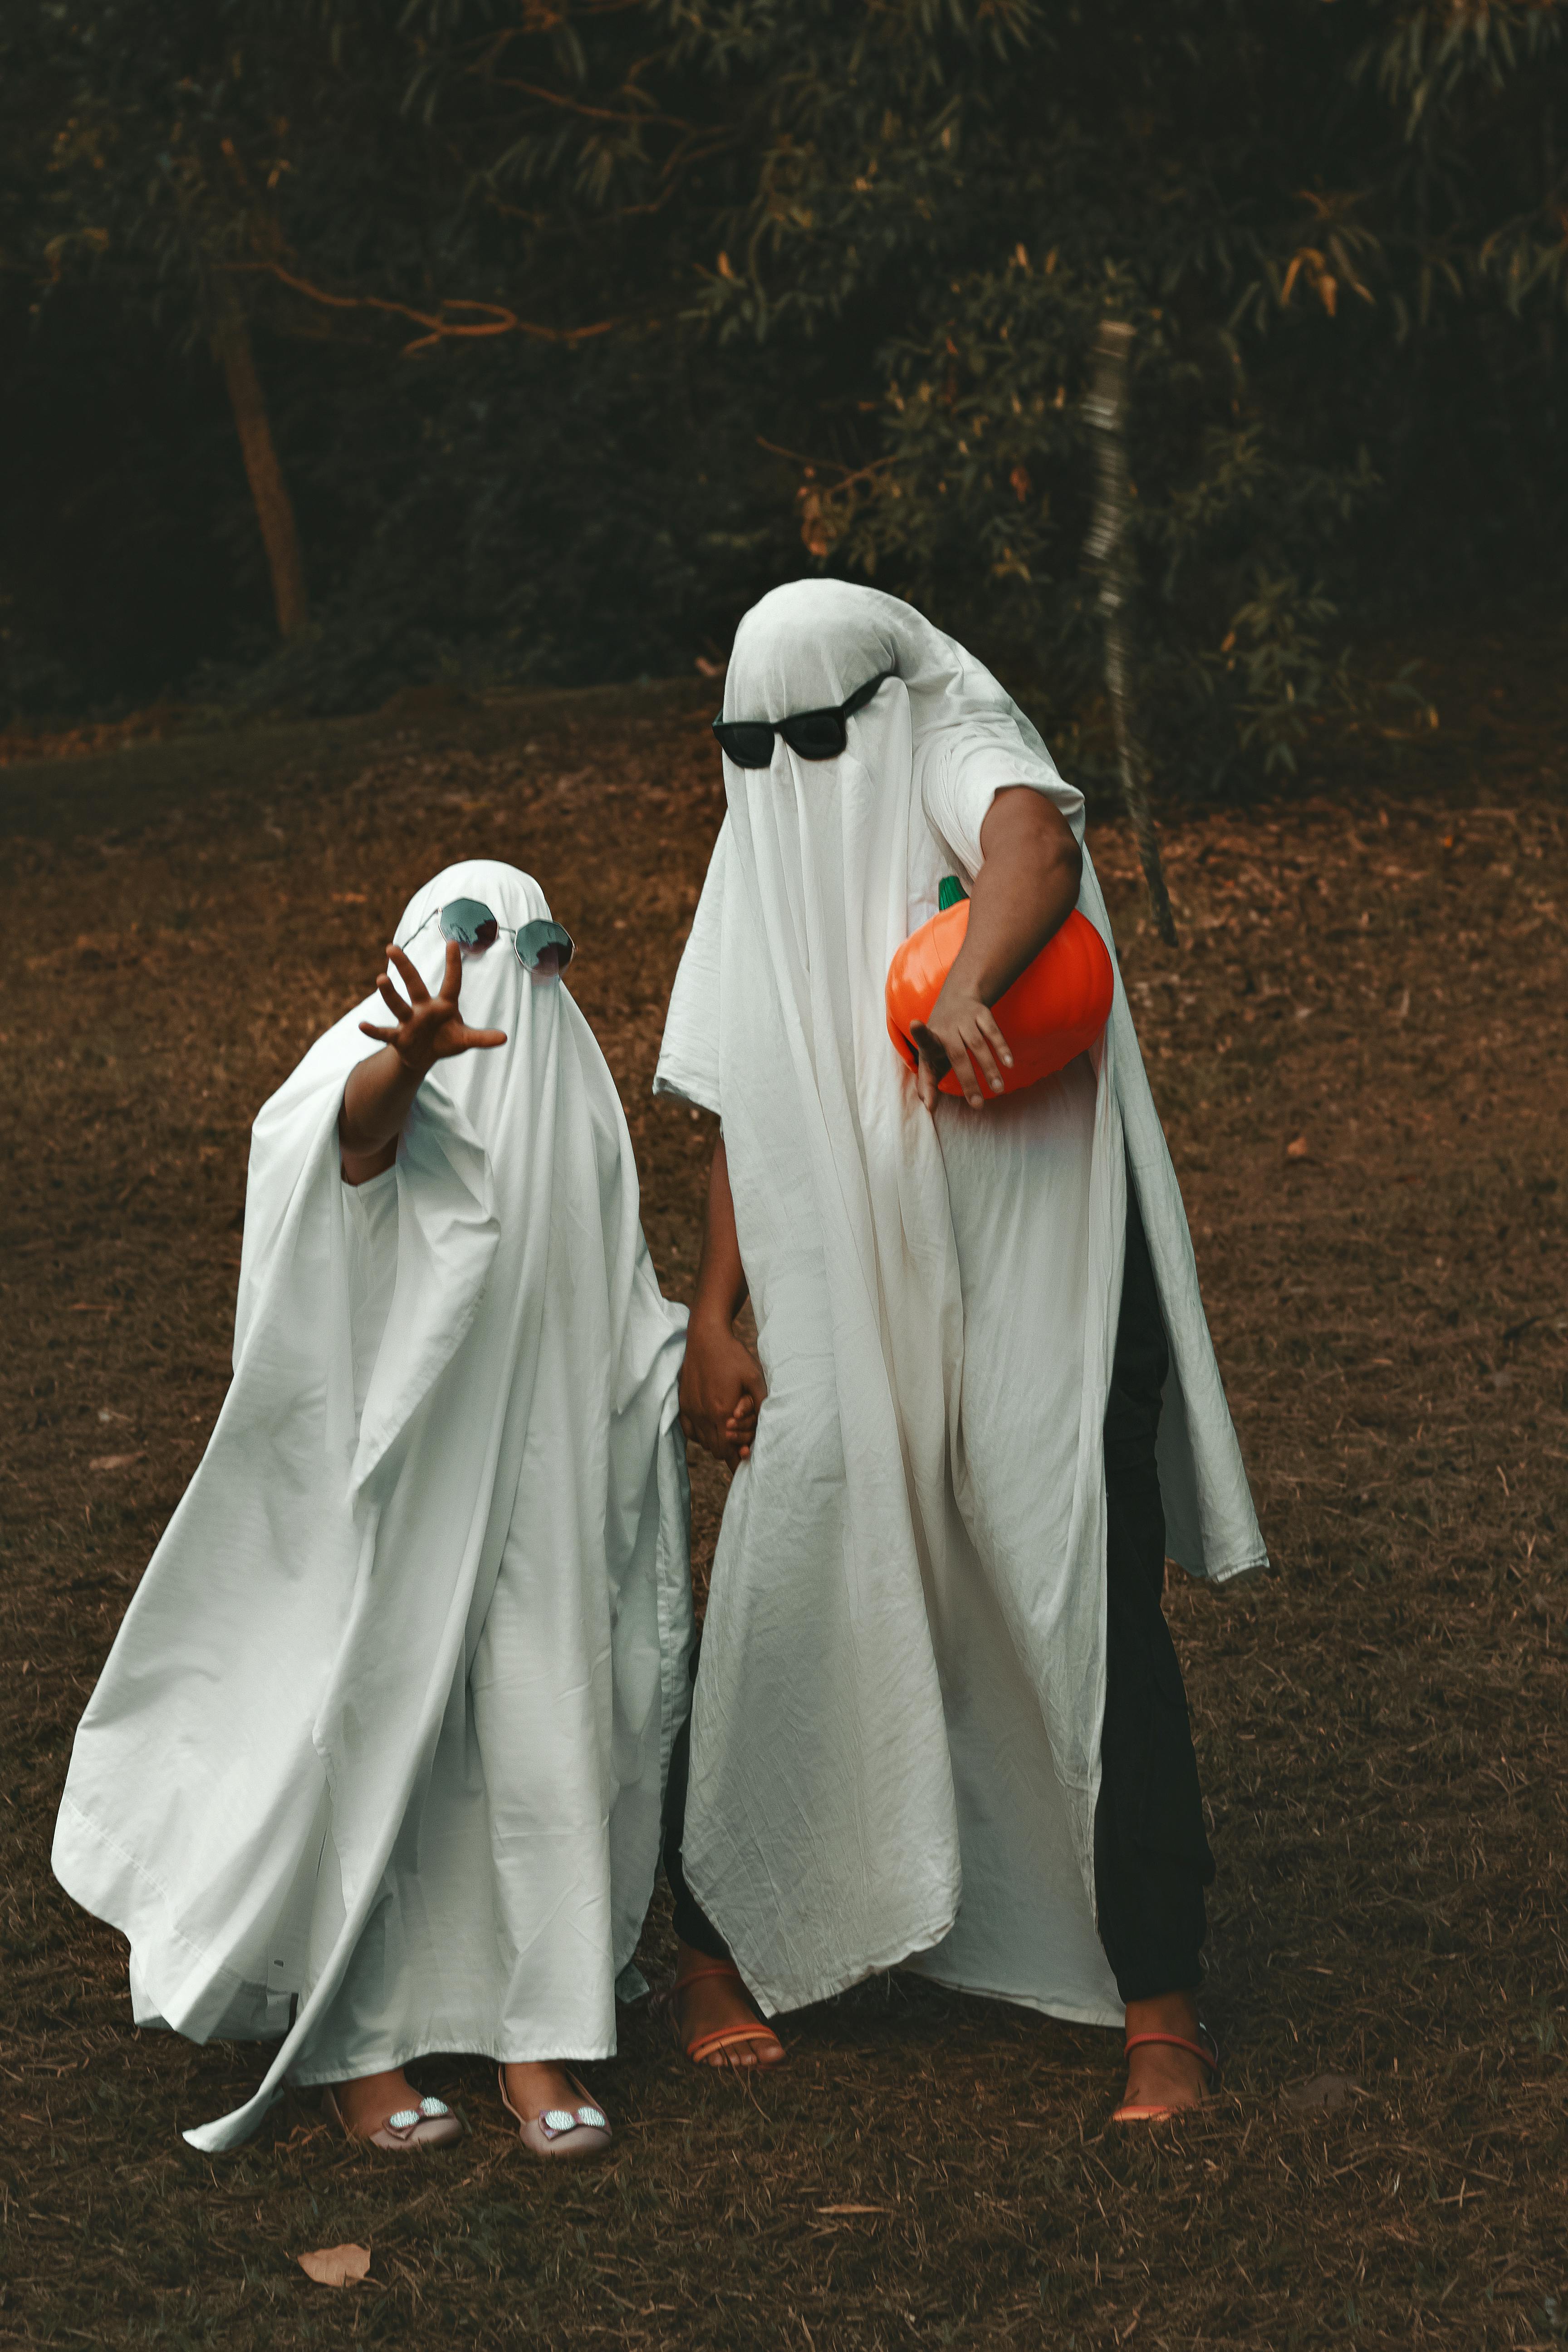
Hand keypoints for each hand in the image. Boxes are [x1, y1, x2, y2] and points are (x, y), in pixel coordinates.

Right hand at [359, 941, 506, 1075]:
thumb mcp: (465, 1039)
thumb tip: (505, 1038)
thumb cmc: (446, 1040)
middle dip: (405, 967)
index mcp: (444, 1005)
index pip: (452, 982)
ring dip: (389, 994)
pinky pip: (384, 1033)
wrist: (424, 1055)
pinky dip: (374, 1031)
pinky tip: (362, 1025)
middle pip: (414, 984)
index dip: (453, 965)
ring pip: (398, 1005)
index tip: (452, 942)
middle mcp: (424, 1008)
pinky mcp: (398, 1037)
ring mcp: (409, 1021)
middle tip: (392, 948)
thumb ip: (482, 1037)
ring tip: (381, 979)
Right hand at [679, 1312, 765, 1467]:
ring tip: (728, 1436)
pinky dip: (701, 1435)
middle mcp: (703, 1415)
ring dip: (716, 1443)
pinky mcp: (683, 1404)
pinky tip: (711, 1427)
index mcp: (722, 1412)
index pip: (728, 1450)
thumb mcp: (755, 1377)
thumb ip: (761, 1404)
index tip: (745, 1462)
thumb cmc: (733, 1356)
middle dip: (729, 1453)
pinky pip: (690, 1432)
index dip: (737, 1461)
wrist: (706, 1337)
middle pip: (716, 1450)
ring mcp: (691, 1410)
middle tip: (740, 1448)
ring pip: (703, 1442)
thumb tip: (767, 1425)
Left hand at [910, 974, 1012, 1111]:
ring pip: (977, 1045)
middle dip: (968, 1081)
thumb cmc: (941, 1039)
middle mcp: (947, 1027)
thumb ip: (927, 1082)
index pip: (925, 1040)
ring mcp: (965, 1019)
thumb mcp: (930, 1056)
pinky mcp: (981, 1013)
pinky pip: (993, 1032)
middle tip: (977, 1104)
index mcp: (931, 1039)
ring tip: (998, 1089)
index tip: (915, 1025)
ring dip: (989, 1068)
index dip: (920, 1035)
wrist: (956, 997)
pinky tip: (1008, 1064)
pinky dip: (1001, 1047)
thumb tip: (929, 1107)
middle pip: (957, 1055)